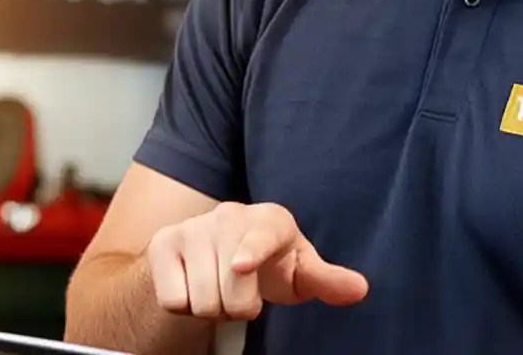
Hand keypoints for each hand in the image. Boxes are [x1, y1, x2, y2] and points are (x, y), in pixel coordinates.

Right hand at [145, 202, 367, 319]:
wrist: (214, 255)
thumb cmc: (270, 265)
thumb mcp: (300, 273)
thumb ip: (327, 281)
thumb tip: (359, 289)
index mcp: (271, 220)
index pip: (261, 235)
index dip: (251, 251)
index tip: (242, 265)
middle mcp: (230, 215)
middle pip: (230, 288)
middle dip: (238, 307)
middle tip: (243, 295)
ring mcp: (194, 227)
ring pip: (200, 299)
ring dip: (212, 309)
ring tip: (220, 291)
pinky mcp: (163, 243)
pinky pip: (172, 299)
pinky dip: (184, 305)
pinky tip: (195, 287)